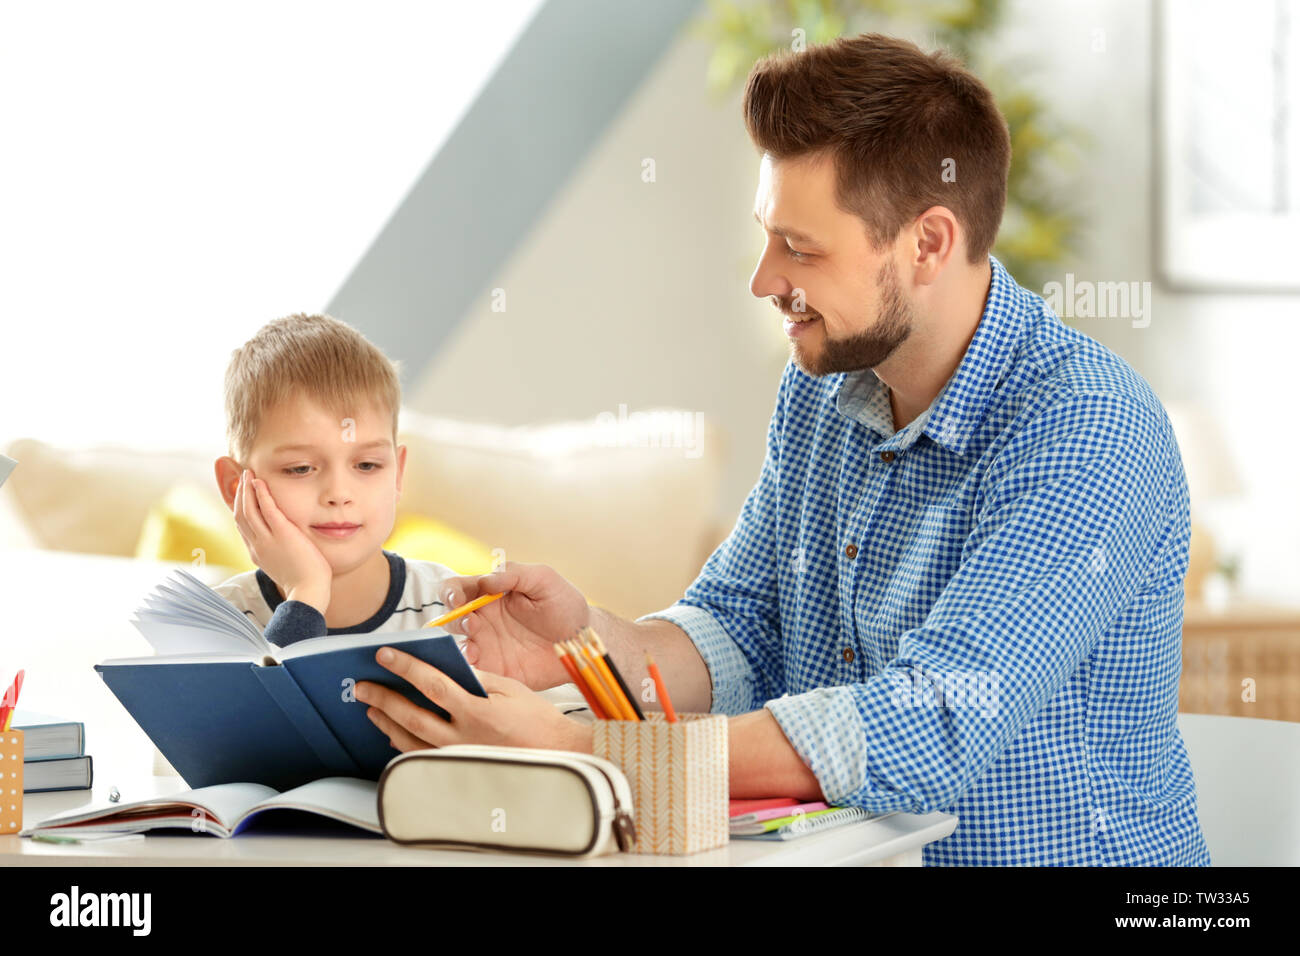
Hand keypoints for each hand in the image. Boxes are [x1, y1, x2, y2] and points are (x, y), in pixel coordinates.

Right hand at [232, 469, 332, 610]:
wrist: (308, 592)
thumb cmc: (304, 583)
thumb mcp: (284, 567)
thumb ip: (279, 555)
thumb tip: (285, 549)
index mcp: (257, 554)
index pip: (242, 528)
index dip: (239, 510)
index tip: (241, 497)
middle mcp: (257, 545)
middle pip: (240, 516)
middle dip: (239, 496)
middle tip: (242, 479)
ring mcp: (267, 540)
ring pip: (248, 510)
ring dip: (247, 490)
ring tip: (249, 475)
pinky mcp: (282, 534)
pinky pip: (266, 509)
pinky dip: (261, 494)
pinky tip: (260, 483)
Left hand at [354, 647, 592, 751]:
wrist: (557, 755)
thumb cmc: (537, 719)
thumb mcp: (510, 688)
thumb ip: (476, 677)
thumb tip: (448, 666)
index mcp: (477, 711)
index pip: (432, 684)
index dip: (406, 667)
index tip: (384, 654)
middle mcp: (463, 738)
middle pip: (412, 715)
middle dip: (383, 698)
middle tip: (362, 687)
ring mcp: (458, 758)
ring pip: (411, 742)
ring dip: (387, 723)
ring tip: (372, 709)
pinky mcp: (458, 771)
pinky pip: (422, 759)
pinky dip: (403, 746)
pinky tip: (395, 735)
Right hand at [439, 561, 589, 690]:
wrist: (583, 641)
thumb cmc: (564, 605)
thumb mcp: (544, 579)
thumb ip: (514, 574)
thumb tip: (485, 580)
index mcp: (490, 594)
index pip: (457, 589)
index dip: (450, 592)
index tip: (456, 598)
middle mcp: (483, 620)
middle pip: (451, 618)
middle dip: (454, 620)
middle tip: (472, 624)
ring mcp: (487, 646)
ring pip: (457, 646)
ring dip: (458, 645)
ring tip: (473, 648)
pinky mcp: (496, 669)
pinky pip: (472, 671)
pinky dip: (468, 669)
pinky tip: (478, 666)